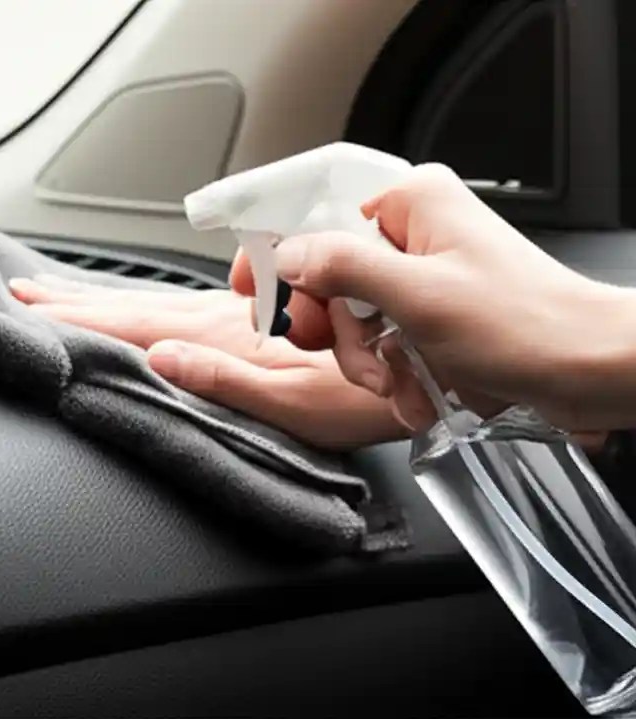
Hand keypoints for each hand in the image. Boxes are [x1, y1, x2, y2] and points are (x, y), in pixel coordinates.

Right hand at [9, 275, 406, 449]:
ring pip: (176, 307)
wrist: (513, 348)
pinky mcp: (293, 316)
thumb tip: (163, 355)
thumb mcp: (320, 389)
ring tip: (63, 304)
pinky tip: (151, 322)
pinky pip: (213, 313)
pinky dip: (164, 316)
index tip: (26, 301)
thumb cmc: (424, 371)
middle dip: (82, 302)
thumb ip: (233, 372)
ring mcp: (271, 309)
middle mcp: (254, 308)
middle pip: (147, 305)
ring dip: (116, 309)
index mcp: (248, 325)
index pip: (142, 318)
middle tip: (25, 293)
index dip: (81, 313)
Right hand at [230, 163, 635, 432]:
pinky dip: (391, 372)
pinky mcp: (432, 314)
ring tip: (399, 381)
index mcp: (411, 203)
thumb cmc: (528, 324)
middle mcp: (415, 232)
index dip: (276, 253)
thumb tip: (287, 258)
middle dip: (336, 329)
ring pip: (349, 318)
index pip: (314, 212)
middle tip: (349, 352)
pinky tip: (415, 391)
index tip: (253, 289)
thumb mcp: (418, 295)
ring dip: (366, 360)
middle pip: (326, 276)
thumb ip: (342, 267)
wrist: (590, 371)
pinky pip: (381, 341)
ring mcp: (423, 275)